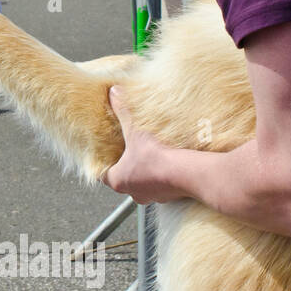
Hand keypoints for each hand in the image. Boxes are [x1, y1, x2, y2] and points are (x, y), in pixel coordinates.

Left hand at [101, 87, 183, 203]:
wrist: (188, 173)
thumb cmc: (157, 158)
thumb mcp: (135, 131)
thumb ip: (123, 112)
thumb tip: (114, 93)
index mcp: (118, 181)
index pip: (103, 176)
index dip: (104, 164)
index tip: (106, 155)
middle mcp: (135, 192)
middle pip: (125, 179)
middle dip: (128, 166)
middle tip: (131, 152)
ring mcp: (154, 196)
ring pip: (146, 183)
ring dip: (148, 171)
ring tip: (152, 155)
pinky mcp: (173, 196)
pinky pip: (165, 185)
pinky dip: (166, 175)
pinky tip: (171, 162)